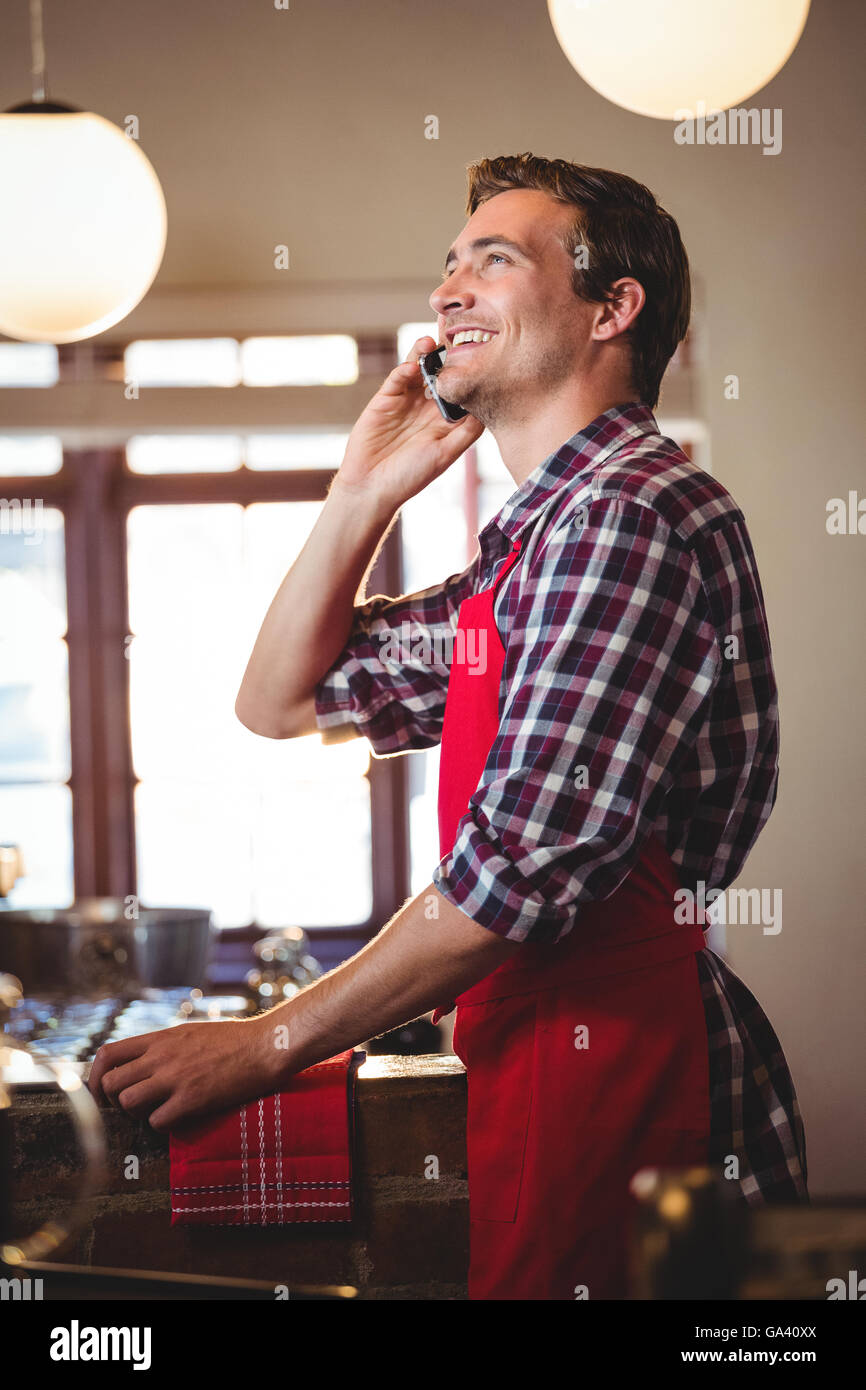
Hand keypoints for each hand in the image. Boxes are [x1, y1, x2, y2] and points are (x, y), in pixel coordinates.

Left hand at [87, 1013, 282, 1131]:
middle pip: (110, 1083)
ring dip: (136, 1114)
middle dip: (114, 1101)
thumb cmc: (233, 1040)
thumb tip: (141, 1063)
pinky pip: (156, 1122)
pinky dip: (161, 1126)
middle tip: (132, 1108)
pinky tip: (176, 1120)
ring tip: (156, 1112)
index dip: (96, 1078)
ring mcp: (175, 1078)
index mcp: (160, 1039)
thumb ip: (162, 1047)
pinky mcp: (192, 1099)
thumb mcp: (190, 1032)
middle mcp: (161, 1056)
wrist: (266, 1046)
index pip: (106, 1054)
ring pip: (128, 1102)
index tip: (103, 1093)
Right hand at [333, 335, 483, 514]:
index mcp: (445, 419)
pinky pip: (396, 379)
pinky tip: (412, 365)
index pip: (461, 388)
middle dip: (446, 354)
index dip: (469, 370)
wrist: (371, 487)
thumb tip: (488, 406)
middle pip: (440, 372)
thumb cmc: (411, 476)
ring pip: (418, 369)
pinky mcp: (384, 400)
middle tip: (454, 334)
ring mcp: (405, 401)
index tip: (480, 350)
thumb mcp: (446, 454)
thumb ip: (467, 431)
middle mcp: (427, 406)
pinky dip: (403, 370)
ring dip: (424, 354)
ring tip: (431, 341)